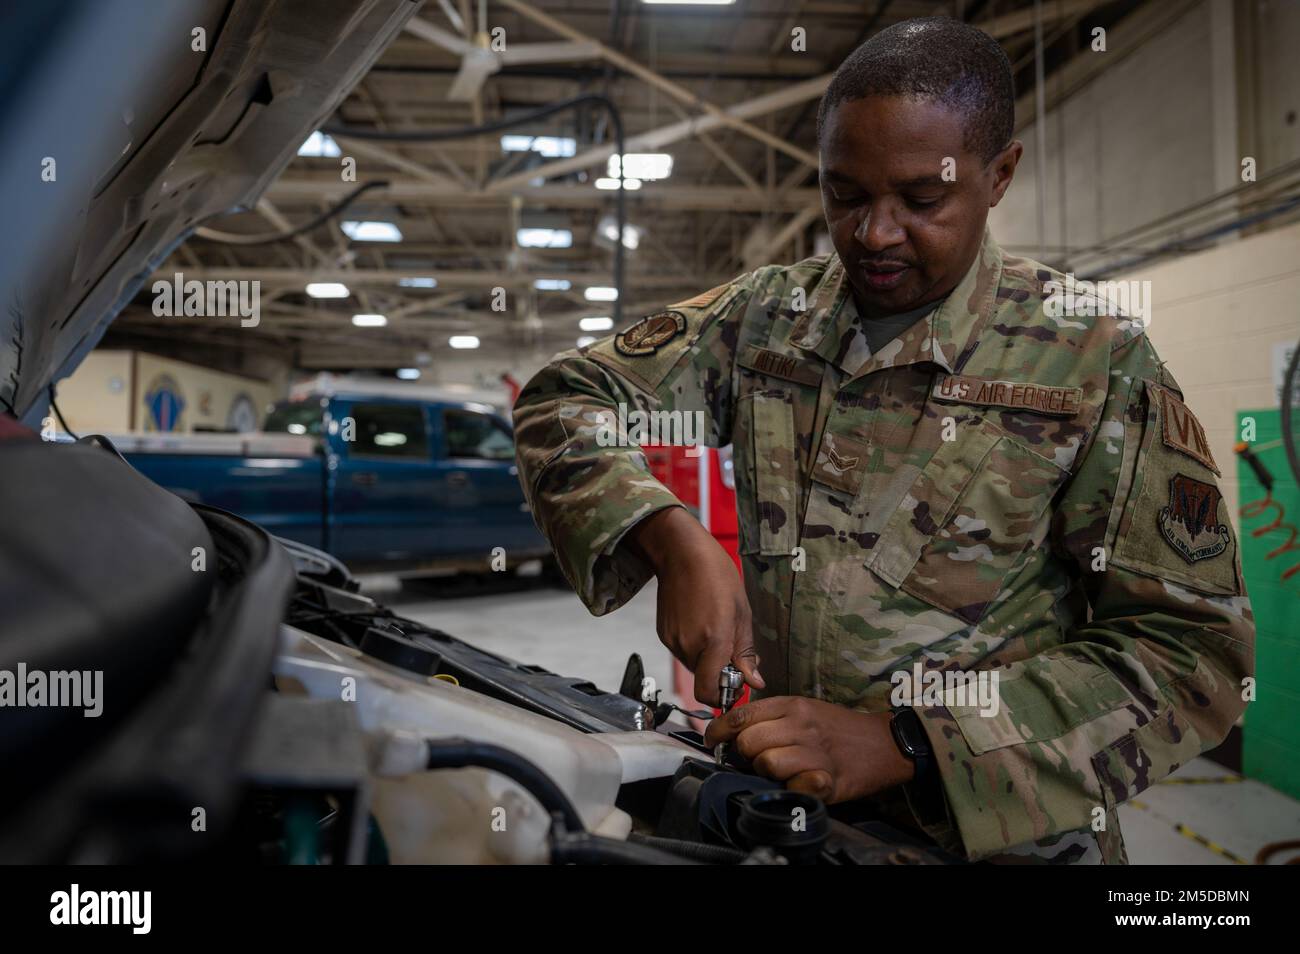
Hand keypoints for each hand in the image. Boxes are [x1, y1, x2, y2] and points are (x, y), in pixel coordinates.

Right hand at [627, 506, 763, 705]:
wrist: (681, 554)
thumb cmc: (717, 576)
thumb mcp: (742, 613)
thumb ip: (745, 652)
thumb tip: (754, 682)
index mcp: (713, 640)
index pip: (709, 692)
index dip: (723, 696)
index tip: (734, 685)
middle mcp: (689, 645)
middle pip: (703, 681)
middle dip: (718, 673)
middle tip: (730, 649)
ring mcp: (673, 641)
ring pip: (693, 667)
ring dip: (706, 659)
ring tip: (714, 629)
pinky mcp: (663, 635)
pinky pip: (682, 652)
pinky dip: (693, 647)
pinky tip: (699, 622)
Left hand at [703, 697, 914, 802]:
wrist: (884, 742)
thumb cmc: (838, 728)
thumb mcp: (804, 709)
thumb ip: (771, 717)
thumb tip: (732, 730)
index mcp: (792, 706)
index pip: (741, 715)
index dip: (719, 729)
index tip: (713, 739)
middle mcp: (801, 725)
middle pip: (747, 742)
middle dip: (744, 754)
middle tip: (756, 759)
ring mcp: (815, 752)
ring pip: (765, 764)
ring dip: (766, 772)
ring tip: (781, 770)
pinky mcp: (828, 779)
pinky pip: (794, 787)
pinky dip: (793, 789)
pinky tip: (800, 783)